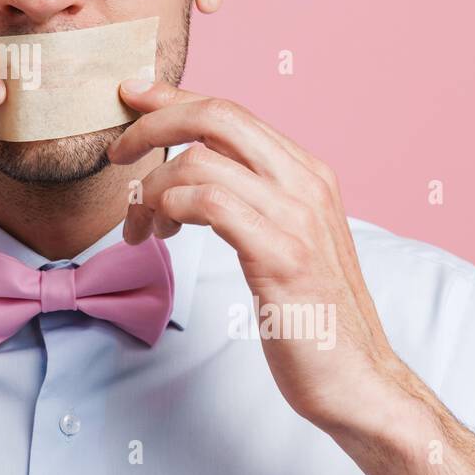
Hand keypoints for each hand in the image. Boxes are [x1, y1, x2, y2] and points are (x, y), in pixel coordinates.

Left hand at [108, 79, 409, 435]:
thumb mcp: (283, 240)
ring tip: (140, 226)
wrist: (356, 380)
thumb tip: (192, 171)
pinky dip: (171, 209)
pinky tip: (162, 236)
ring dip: (151, 188)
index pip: (231, 111)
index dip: (174, 97)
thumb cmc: (310, 315)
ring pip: (201, 160)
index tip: (132, 95)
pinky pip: (209, 203)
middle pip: (216, 116)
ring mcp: (297, 217)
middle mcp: (307, 182)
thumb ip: (249, 199)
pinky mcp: (282, 255)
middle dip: (152, 125)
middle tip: (117, 155)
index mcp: (307, 172)